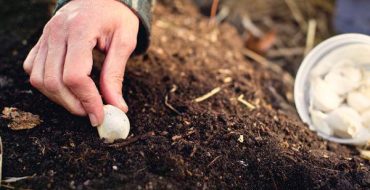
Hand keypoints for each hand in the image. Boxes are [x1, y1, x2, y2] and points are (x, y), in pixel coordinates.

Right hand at [23, 0, 138, 125]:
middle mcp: (56, 32)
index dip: (88, 101)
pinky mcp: (41, 41)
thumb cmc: (116, 16)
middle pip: (53, 81)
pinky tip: (67, 87)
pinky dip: (46, 85)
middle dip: (74, 105)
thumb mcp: (125, 41)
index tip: (100, 116)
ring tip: (82, 103)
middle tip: (93, 113)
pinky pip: (32, 69)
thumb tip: (117, 107)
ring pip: (38, 79)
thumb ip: (116, 74)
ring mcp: (45, 36)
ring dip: (59, 99)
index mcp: (80, 30)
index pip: (75, 75)